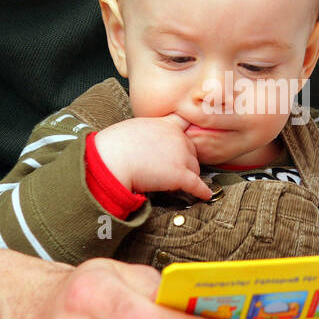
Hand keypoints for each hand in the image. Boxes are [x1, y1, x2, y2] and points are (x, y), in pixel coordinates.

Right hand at [95, 115, 211, 199]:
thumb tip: (145, 143)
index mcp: (165, 124)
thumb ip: (148, 133)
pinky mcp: (180, 175)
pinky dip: (202, 191)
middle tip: (173, 167)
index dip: (189, 130)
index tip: (194, 133)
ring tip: (178, 182)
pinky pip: (196, 185)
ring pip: (195, 167)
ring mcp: (181, 156)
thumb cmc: (115, 145)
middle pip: (192, 150)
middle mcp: (177, 138)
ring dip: (189, 175)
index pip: (185, 123)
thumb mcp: (134, 128)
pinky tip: (206, 195)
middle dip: (185, 159)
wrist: (113, 158)